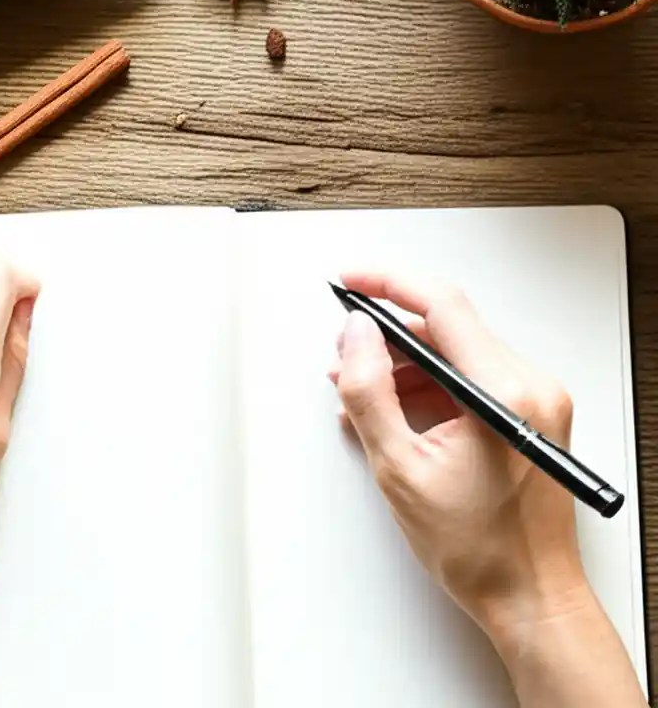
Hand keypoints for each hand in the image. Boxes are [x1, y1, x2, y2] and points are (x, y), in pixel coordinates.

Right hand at [328, 271, 584, 626]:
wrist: (528, 594)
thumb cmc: (479, 548)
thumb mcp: (400, 469)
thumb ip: (369, 393)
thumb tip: (356, 338)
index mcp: (505, 393)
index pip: (443, 307)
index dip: (389, 286)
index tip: (351, 281)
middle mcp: (529, 387)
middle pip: (448, 329)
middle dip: (387, 336)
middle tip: (343, 355)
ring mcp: (534, 401)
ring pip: (455, 355)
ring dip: (402, 366)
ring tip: (357, 391)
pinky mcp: (527, 416)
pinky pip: (469, 381)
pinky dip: (426, 389)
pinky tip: (390, 413)